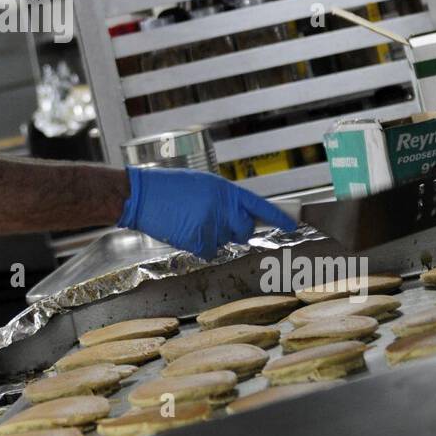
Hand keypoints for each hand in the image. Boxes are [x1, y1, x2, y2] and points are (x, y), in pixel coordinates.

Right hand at [116, 166, 296, 259]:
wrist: (142, 195)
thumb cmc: (168, 187)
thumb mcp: (203, 184)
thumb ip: (225, 198)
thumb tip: (240, 212)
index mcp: (226, 190)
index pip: (260, 206)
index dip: (278, 217)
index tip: (293, 223)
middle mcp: (223, 208)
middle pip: (244, 230)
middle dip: (236, 230)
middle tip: (217, 222)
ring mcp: (212, 226)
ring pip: (224, 242)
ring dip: (213, 236)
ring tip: (191, 220)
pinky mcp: (199, 241)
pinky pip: (209, 251)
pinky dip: (199, 245)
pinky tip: (185, 231)